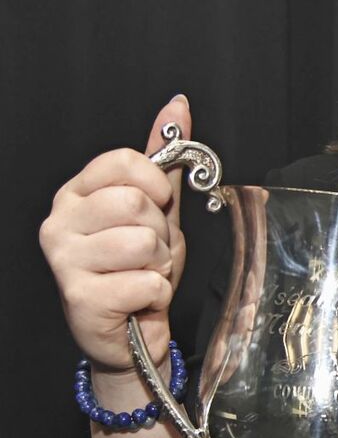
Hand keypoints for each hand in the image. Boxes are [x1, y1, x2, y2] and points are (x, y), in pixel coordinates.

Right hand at [39, 96, 189, 371]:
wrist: (132, 332)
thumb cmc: (139, 268)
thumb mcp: (157, 209)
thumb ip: (164, 159)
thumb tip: (178, 105)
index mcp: (76, 193)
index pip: (123, 161)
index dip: (156, 185)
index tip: (159, 206)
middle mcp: (59, 222)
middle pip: (135, 202)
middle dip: (160, 233)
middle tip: (150, 253)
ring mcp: (64, 260)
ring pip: (143, 242)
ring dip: (160, 265)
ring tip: (143, 275)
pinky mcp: (79, 298)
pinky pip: (146, 283)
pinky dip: (156, 294)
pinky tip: (137, 300)